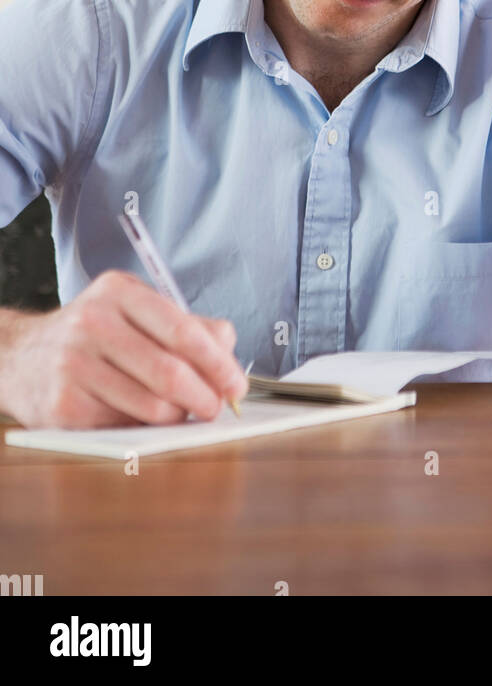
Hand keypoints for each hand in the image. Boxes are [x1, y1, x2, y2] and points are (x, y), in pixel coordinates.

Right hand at [0, 271, 248, 428]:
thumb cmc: (95, 334)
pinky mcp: (63, 406)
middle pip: (169, 372)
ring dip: (178, 417)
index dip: (217, 363)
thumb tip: (228, 348)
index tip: (237, 384)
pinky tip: (143, 419)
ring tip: (182, 413)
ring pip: (150, 406)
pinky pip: (124, 427)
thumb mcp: (136, 311)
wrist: (23, 356)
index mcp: (119, 293)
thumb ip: (187, 324)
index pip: (182, 330)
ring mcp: (74, 365)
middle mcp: (93, 323)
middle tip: (217, 408)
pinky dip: (144, 429)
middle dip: (205, 396)